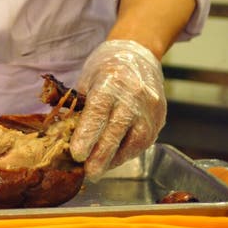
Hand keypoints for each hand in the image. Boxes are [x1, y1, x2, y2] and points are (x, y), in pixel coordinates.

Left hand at [69, 39, 165, 180]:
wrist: (138, 53)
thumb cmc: (106, 67)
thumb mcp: (87, 80)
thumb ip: (81, 106)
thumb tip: (68, 136)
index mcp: (111, 82)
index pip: (99, 112)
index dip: (87, 136)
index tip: (77, 155)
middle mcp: (134, 95)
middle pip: (117, 130)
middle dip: (101, 156)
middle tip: (89, 173)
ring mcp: (150, 107)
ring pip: (134, 141)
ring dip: (115, 158)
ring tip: (99, 169)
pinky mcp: (160, 117)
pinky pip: (144, 141)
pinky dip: (127, 152)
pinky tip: (114, 158)